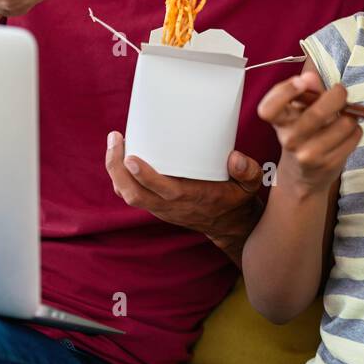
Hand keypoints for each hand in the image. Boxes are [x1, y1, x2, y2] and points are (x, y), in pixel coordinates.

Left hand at [105, 131, 263, 262]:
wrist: (228, 225)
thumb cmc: (236, 199)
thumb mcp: (250, 186)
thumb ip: (247, 171)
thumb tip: (234, 157)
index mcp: (191, 198)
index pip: (162, 191)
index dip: (144, 176)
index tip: (131, 156)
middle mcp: (170, 205)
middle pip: (133, 194)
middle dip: (117, 168)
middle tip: (115, 138)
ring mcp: (159, 207)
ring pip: (127, 194)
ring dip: (115, 171)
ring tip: (114, 142)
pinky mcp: (155, 205)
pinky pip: (130, 194)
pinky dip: (120, 177)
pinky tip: (119, 156)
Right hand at [256, 71, 361, 197]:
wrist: (303, 176)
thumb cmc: (302, 136)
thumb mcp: (298, 113)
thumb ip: (306, 92)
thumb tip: (311, 76)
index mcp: (279, 122)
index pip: (269, 108)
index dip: (285, 91)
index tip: (301, 82)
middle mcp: (290, 139)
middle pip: (317, 113)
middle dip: (337, 96)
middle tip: (340, 92)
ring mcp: (309, 154)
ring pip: (344, 124)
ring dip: (350, 116)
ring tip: (345, 117)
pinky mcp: (329, 164)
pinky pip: (353, 137)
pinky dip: (355, 130)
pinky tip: (347, 133)